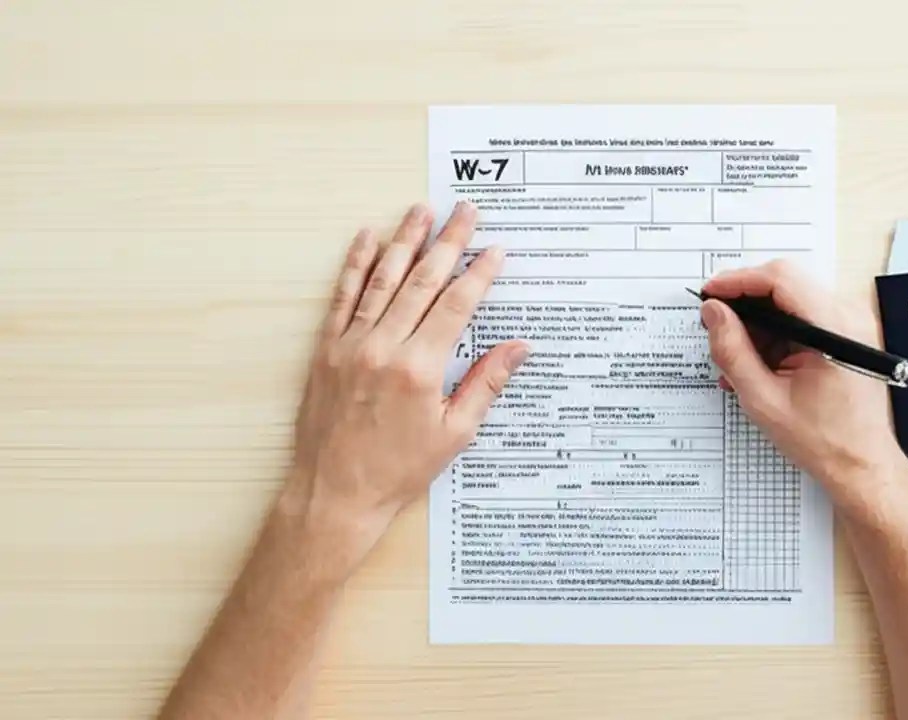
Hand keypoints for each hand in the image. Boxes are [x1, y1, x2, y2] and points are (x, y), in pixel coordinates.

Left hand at [281, 202, 526, 565]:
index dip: (480, 274)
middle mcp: (384, 348)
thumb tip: (519, 347)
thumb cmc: (397, 471)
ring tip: (421, 210)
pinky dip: (355, 264)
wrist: (335, 494)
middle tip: (465, 212)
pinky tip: (367, 238)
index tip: (496, 250)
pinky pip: (343, 296)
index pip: (457, 306)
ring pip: (383, 280)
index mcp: (421, 369)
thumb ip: (486, 384)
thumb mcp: (454, 434)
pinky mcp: (326, 350)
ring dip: (404, 241)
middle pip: (423, 282)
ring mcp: (351, 345)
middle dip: (448, 243)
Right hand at [701, 261, 907, 517]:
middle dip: (745, 302)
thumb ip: (733, 351)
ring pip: (791, 299)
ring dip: (758, 323)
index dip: (739, 281)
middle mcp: (849, 316)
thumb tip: (714, 313)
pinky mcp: (846, 334)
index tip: (711, 294)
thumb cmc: (824, 440)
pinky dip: (775, 334)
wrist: (861, 464)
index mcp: (835, 328)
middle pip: (785, 283)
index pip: (780, 279)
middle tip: (716, 324)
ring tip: (736, 359)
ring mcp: (850, 323)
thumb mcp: (764, 399)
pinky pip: (803, 317)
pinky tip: (758, 364)